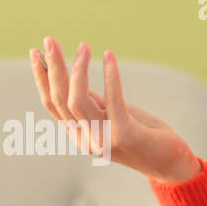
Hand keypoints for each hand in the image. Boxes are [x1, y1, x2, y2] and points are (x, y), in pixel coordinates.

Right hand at [30, 37, 201, 183]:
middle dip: (53, 67)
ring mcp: (103, 139)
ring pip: (77, 100)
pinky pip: (113, 101)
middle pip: (60, 98)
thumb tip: (75, 77)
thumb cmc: (144, 136)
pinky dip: (110, 76)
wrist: (171, 165)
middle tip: (49, 39)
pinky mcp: (125, 135)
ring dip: (78, 68)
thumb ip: (95, 103)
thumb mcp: (114, 116)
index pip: (51, 103)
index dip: (41, 78)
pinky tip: (109, 56)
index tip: (34, 52)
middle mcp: (86, 138)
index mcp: (79, 133)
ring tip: (83, 45)